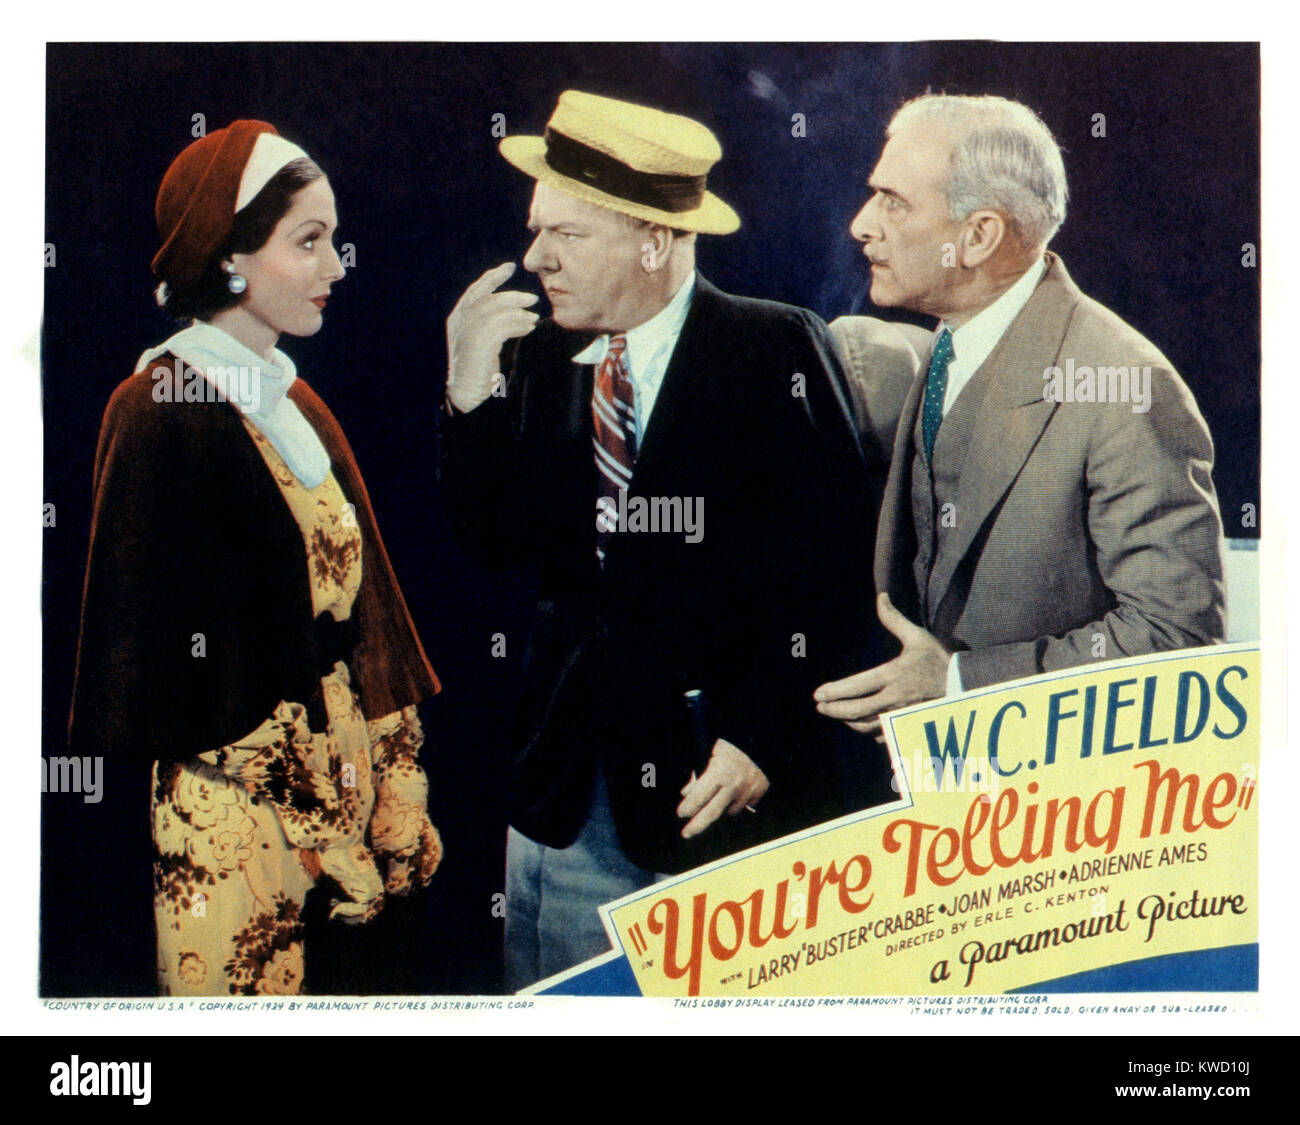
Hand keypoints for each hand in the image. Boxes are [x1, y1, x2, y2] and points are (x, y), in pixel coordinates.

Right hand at [445, 262, 538, 411]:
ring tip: (533, 317)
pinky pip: (501, 325)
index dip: (493, 277)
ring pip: (494, 309)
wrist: (467, 395)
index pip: (476, 291)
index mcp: (458, 318)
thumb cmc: (479, 372)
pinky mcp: (477, 342)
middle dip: (511, 294)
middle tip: (532, 298)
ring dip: (517, 311)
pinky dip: (517, 324)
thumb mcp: (484, 343)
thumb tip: (522, 314)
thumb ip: (494, 326)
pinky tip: (528, 328)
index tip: (510, 267)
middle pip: (487, 296)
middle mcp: (459, 321)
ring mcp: (466, 331)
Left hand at [676, 738, 769, 838]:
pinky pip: (745, 804)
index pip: (699, 797)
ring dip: (721, 805)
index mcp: (719, 772)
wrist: (757, 739)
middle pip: (712, 812)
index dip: (687, 808)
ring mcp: (748, 789)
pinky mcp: (760, 790)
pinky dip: (737, 799)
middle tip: (686, 834)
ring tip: (722, 788)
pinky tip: (737, 787)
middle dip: (697, 825)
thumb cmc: (726, 746)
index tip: (680, 814)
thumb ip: (697, 777)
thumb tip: (686, 794)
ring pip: (729, 810)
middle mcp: (734, 784)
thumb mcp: (707, 755)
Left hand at [813, 592, 949, 736]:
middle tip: (820, 707)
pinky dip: (869, 730)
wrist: (966, 685)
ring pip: (867, 726)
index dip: (834, 692)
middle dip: (834, 710)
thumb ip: (894, 620)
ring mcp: (902, 716)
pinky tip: (863, 723)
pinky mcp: (909, 726)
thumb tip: (881, 597)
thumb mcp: (917, 637)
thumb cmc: (939, 659)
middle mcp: (895, 698)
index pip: (857, 687)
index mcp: (894, 675)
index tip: (817, 695)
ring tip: (838, 714)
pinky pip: (883, 735)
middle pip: (857, 711)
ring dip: (849, 721)